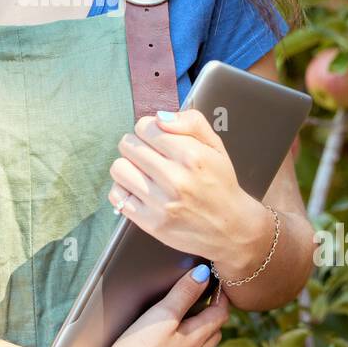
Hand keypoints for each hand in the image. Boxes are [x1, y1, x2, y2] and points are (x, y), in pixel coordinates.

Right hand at [83, 265, 229, 346]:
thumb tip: (204, 274)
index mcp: (197, 338)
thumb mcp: (161, 316)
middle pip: (215, 331)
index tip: (217, 283)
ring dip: (203, 332)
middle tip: (205, 297)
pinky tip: (176, 345)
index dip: (221, 297)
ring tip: (191, 318)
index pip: (220, 314)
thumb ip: (183, 294)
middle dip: (214, 313)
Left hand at [107, 108, 260, 263]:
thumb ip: (191, 122)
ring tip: (143, 172)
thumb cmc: (220, 183)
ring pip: (119, 168)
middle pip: (128, 145)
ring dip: (128, 167)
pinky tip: (140, 190)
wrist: (231, 228)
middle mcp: (176, 180)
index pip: (145, 127)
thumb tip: (159, 117)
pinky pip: (116, 196)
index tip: (157, 139)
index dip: (149, 130)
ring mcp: (161, 204)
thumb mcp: (215, 146)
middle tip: (151, 157)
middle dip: (138, 146)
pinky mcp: (151, 223)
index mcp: (192, 156)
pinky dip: (124, 190)